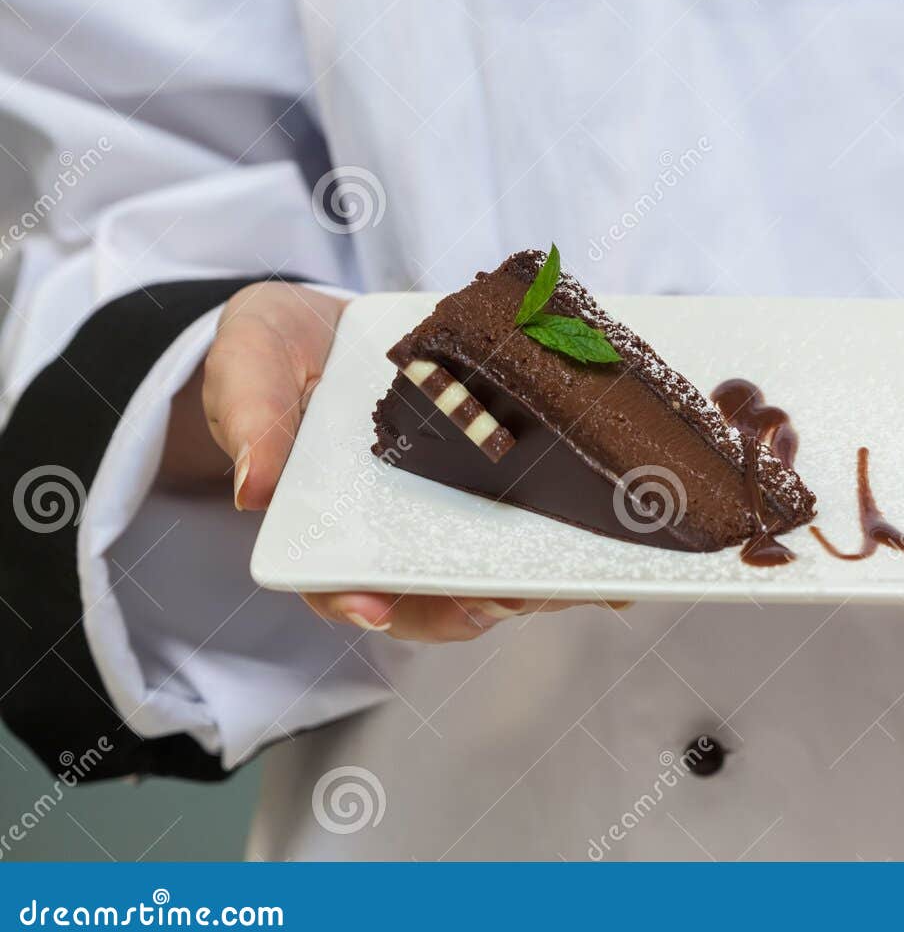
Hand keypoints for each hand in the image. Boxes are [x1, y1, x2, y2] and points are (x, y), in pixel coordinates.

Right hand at [164, 281, 609, 642]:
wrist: (323, 324)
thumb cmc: (273, 351)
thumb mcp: (247, 363)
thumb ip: (249, 417)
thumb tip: (255, 487)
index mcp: (326, 525)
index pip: (343, 585)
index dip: (363, 603)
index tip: (378, 607)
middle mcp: (395, 532)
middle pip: (440, 592)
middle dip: (485, 601)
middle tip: (517, 595)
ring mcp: (451, 511)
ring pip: (501, 566)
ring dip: (549, 580)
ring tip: (594, 579)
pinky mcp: (498, 475)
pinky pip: (539, 515)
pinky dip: (579, 531)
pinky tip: (628, 529)